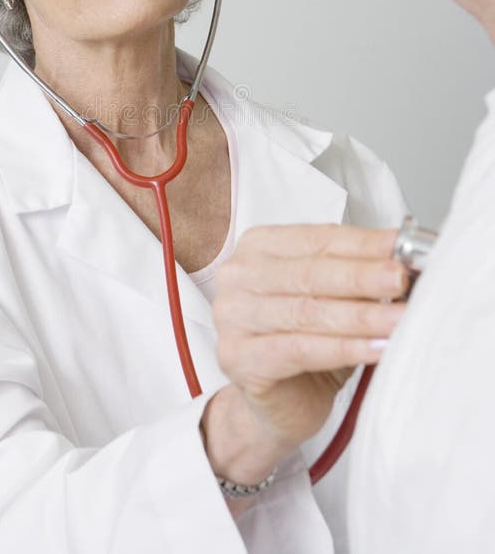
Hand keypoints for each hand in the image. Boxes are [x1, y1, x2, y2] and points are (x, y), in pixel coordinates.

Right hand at [202, 224, 408, 484]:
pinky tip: (377, 349)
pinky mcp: (238, 357)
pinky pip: (300, 349)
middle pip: (310, 273)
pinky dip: (344, 349)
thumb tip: (411, 258)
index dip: (364, 244)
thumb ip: (359, 275)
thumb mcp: (334, 299)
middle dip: (363, 276)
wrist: (279, 404)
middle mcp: (237, 276)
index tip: (407, 248)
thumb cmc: (308, 342)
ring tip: (401, 319)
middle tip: (403, 279)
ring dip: (361, 316)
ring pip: (307, 312)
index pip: (317, 239)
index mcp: (258, 247)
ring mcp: (231, 317)